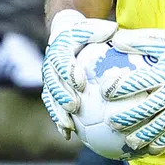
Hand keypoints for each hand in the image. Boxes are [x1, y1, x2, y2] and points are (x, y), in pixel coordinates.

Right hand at [40, 9, 117, 140]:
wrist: (66, 35)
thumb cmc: (86, 33)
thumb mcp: (93, 28)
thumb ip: (100, 31)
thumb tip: (114, 31)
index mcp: (59, 50)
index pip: (61, 61)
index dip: (69, 73)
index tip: (80, 83)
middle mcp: (50, 67)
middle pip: (53, 83)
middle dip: (62, 96)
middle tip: (74, 107)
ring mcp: (49, 81)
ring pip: (51, 99)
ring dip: (58, 113)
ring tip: (69, 127)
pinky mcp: (52, 93)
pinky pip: (54, 109)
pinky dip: (60, 122)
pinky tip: (69, 135)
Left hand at [103, 26, 164, 152]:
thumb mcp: (164, 40)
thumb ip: (139, 41)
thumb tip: (114, 40)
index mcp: (164, 73)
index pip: (138, 82)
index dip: (119, 87)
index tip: (102, 91)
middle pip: (146, 108)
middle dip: (127, 117)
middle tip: (110, 123)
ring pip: (160, 125)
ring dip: (144, 135)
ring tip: (129, 143)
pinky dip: (162, 143)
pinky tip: (149, 151)